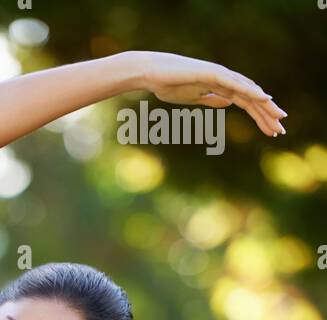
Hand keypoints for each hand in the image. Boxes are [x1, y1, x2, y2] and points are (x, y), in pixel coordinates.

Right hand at [136, 51, 285, 135]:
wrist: (154, 74)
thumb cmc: (169, 85)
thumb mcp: (195, 98)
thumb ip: (213, 99)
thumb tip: (229, 103)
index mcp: (220, 87)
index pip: (246, 103)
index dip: (259, 117)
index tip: (270, 131)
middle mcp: (225, 80)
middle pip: (251, 98)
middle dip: (266, 115)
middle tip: (281, 130)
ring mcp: (220, 75)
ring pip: (248, 91)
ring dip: (265, 105)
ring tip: (279, 117)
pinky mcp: (213, 73)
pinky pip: (236, 83)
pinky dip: (251, 90)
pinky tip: (265, 98)